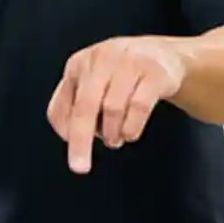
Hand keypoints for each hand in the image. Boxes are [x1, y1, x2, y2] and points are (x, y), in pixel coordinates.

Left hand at [46, 36, 185, 173]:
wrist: (162, 55)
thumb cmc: (119, 76)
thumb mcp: (92, 83)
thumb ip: (76, 106)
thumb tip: (69, 137)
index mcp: (78, 65)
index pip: (61, 105)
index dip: (65, 132)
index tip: (74, 149)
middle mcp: (101, 59)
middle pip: (85, 106)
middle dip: (80, 141)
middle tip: (80, 167)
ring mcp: (129, 63)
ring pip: (112, 108)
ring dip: (112, 134)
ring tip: (115, 139)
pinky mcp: (154, 73)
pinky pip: (139, 107)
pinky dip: (132, 127)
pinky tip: (130, 134)